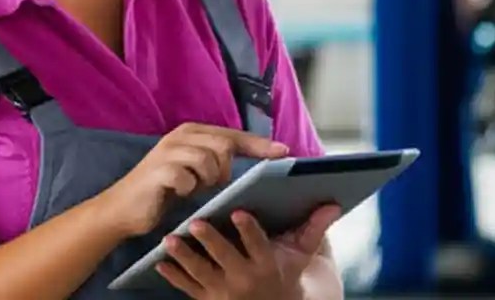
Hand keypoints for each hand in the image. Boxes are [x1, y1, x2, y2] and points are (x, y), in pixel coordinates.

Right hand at [98, 123, 289, 238]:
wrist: (122, 209)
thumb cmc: (163, 191)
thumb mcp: (194, 173)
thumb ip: (217, 164)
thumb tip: (255, 166)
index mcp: (192, 133)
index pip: (234, 135)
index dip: (259, 144)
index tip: (284, 152)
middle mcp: (181, 136)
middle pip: (224, 145)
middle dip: (226, 170)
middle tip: (212, 185)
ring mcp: (169, 151)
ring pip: (209, 160)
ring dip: (208, 180)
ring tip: (194, 189)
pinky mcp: (159, 170)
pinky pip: (188, 178)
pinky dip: (188, 189)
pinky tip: (178, 193)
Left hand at [155, 204, 342, 299]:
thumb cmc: (284, 274)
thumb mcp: (300, 255)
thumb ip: (314, 229)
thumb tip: (333, 204)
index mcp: (267, 264)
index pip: (258, 245)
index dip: (249, 230)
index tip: (240, 211)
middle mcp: (245, 280)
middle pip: (225, 258)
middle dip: (211, 241)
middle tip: (196, 221)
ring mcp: (224, 292)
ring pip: (201, 273)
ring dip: (185, 257)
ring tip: (170, 239)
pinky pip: (188, 288)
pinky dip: (174, 276)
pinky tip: (160, 262)